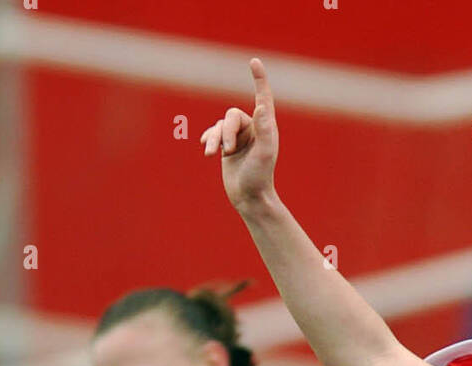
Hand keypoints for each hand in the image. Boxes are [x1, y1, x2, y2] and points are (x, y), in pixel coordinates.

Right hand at [200, 58, 278, 208]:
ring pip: (219, 126)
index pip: (262, 97)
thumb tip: (261, 106)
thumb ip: (264, 129)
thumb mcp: (264, 153)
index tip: (254, 62)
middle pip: (231, 115)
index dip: (258, 79)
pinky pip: (212, 134)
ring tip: (210, 155)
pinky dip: (208, 140)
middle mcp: (253, 129)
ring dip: (214, 139)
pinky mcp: (227, 146)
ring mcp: (239, 137)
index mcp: (265, 127)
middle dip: (226, 132)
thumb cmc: (260, 177)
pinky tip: (206, 148)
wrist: (249, 198)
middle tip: (229, 151)